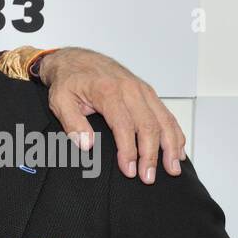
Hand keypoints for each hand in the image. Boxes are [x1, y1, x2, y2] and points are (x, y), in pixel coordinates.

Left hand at [39, 47, 185, 183]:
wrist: (75, 59)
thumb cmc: (68, 81)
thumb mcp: (59, 101)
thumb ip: (72, 123)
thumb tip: (86, 144)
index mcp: (108, 92)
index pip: (124, 126)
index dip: (129, 151)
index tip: (129, 171)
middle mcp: (130, 89)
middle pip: (149, 125)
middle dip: (151, 155)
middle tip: (148, 177)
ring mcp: (142, 90)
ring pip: (163, 120)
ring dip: (170, 146)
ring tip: (172, 169)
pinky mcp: (147, 92)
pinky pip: (166, 113)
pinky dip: (174, 132)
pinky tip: (178, 149)